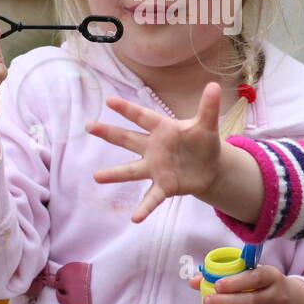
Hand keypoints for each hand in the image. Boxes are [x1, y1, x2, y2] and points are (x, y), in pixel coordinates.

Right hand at [85, 81, 224, 222]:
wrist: (210, 167)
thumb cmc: (203, 142)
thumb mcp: (207, 125)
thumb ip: (209, 107)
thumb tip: (213, 85)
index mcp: (163, 129)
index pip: (142, 116)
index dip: (127, 109)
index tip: (109, 100)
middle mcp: (153, 148)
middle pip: (128, 139)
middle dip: (109, 133)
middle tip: (89, 126)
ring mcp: (156, 168)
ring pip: (132, 170)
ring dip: (115, 174)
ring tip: (97, 177)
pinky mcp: (164, 186)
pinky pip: (152, 198)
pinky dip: (144, 208)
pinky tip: (135, 218)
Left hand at [190, 267, 300, 303]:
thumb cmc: (263, 289)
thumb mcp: (252, 276)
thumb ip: (224, 276)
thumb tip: (194, 281)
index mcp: (273, 277)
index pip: (256, 277)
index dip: (236, 282)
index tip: (217, 286)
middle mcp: (280, 299)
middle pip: (252, 302)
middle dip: (226, 303)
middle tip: (206, 303)